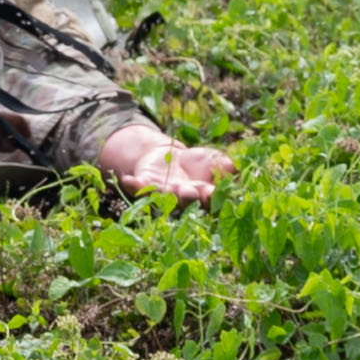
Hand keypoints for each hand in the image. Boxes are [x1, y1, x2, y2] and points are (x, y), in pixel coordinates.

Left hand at [95, 123, 237, 201]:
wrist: (172, 157)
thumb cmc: (198, 163)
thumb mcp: (214, 160)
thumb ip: (224, 166)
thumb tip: (233, 168)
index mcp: (202, 195)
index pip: (208, 200)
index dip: (210, 198)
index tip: (212, 192)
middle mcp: (183, 198)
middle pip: (185, 202)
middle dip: (186, 197)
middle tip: (188, 192)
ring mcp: (164, 192)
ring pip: (163, 197)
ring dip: (162, 195)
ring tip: (163, 190)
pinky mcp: (147, 183)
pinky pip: (139, 187)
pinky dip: (133, 185)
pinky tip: (127, 180)